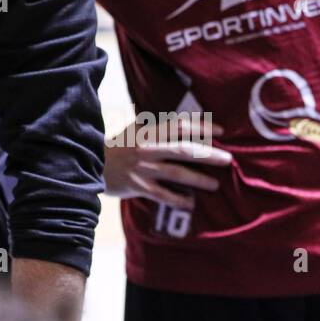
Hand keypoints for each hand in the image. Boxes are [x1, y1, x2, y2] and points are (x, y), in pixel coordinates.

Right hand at [104, 119, 231, 208]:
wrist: (91, 164)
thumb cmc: (120, 146)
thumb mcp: (136, 130)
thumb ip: (159, 125)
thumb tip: (186, 117)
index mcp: (148, 132)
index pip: (179, 126)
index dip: (201, 127)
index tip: (222, 132)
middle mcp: (147, 148)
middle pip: (182, 150)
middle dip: (207, 154)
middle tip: (228, 159)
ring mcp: (142, 168)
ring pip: (176, 173)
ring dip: (198, 179)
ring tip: (215, 185)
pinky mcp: (137, 186)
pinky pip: (162, 194)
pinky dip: (178, 199)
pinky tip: (191, 203)